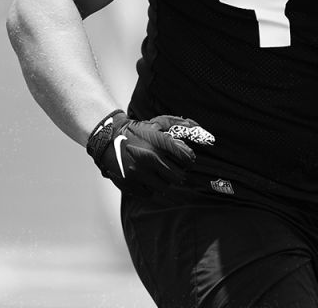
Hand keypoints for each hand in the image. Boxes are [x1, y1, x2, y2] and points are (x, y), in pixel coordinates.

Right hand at [85, 111, 213, 195]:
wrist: (109, 138)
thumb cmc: (139, 130)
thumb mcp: (159, 123)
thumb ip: (183, 126)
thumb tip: (208, 136)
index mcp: (159, 144)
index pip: (187, 159)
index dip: (188, 160)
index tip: (184, 159)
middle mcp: (150, 159)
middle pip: (179, 177)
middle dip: (178, 173)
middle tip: (173, 168)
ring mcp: (139, 173)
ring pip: (165, 187)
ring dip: (165, 181)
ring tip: (158, 171)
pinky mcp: (130, 184)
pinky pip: (150, 193)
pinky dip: (151, 187)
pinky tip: (147, 177)